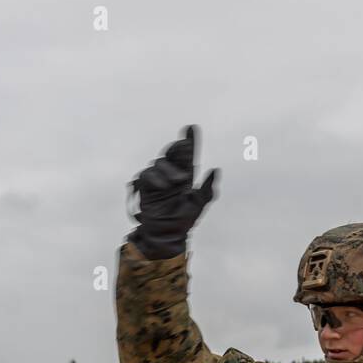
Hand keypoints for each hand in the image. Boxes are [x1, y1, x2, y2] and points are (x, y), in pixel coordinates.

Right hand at [128, 125, 218, 258]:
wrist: (166, 234)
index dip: (189, 142)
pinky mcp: (146, 187)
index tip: (192, 128)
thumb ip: (207, 189)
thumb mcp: (198, 204)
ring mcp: (158, 179)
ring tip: (179, 181)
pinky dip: (155, 178)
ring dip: (170, 170)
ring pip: (161, 163)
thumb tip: (216, 170)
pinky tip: (164, 186)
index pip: (187, 156)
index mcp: (185, 177)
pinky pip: (148, 175)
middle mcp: (171, 174)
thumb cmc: (183, 221)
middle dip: (179, 149)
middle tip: (186, 147)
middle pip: (173, 154)